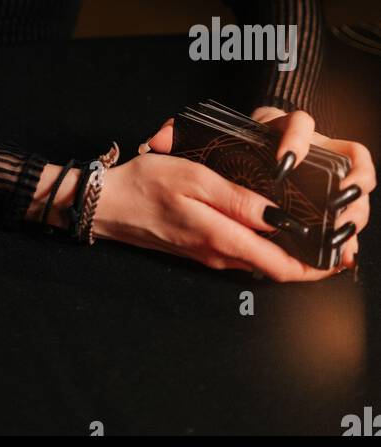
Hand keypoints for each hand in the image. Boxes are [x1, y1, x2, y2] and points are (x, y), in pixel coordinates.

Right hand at [141, 109, 374, 275]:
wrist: (107, 204)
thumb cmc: (146, 184)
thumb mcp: (194, 178)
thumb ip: (237, 199)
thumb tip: (278, 218)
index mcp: (221, 237)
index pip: (281, 266)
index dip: (315, 267)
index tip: (340, 256)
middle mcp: (219, 254)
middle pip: (275, 268)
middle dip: (309, 260)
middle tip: (336, 243)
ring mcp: (209, 255)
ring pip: (260, 261)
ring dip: (287, 252)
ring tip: (312, 232)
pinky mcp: (200, 249)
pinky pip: (241, 252)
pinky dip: (264, 246)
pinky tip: (271, 227)